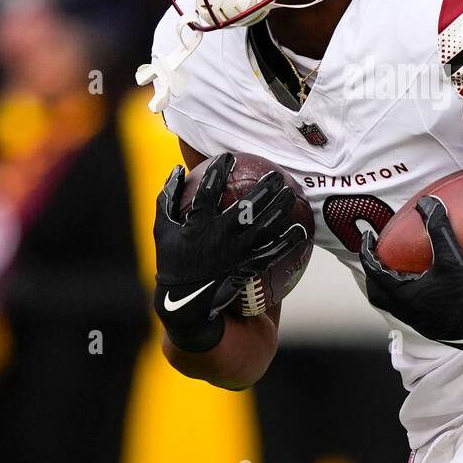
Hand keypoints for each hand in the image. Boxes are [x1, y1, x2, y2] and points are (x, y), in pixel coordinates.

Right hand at [153, 154, 306, 351]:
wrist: (184, 305)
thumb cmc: (172, 263)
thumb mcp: (161, 230)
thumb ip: (167, 199)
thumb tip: (177, 169)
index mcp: (196, 225)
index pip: (208, 191)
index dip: (218, 171)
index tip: (229, 157)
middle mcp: (218, 237)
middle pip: (245, 207)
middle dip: (262, 188)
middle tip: (276, 174)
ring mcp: (234, 254)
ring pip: (263, 227)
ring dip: (279, 209)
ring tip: (291, 194)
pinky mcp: (246, 269)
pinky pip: (270, 254)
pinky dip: (287, 242)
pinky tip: (301, 230)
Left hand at [359, 196, 462, 351]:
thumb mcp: (452, 257)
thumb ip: (438, 228)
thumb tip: (428, 202)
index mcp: (403, 295)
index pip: (373, 272)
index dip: (367, 253)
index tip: (368, 237)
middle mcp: (405, 311)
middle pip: (376, 292)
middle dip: (373, 273)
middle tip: (378, 255)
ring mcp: (417, 322)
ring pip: (392, 304)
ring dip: (389, 286)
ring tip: (397, 268)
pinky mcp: (430, 327)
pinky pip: (408, 310)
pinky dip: (405, 295)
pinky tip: (422, 285)